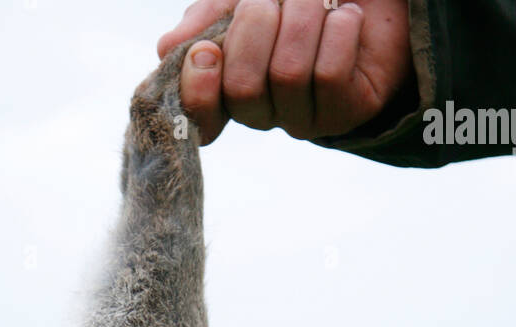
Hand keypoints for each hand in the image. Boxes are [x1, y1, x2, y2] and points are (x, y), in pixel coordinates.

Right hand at [157, 0, 412, 144]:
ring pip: (287, 74)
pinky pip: (328, 73)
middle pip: (242, 88)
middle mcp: (263, 111)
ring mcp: (304, 117)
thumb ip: (207, 17)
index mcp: (229, 85)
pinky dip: (338, 29)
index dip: (198, 92)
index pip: (200, 119)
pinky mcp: (346, 112)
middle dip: (258, 25)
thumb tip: (168, 48)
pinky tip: (346, 17)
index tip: (205, 51)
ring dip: (302, 17)